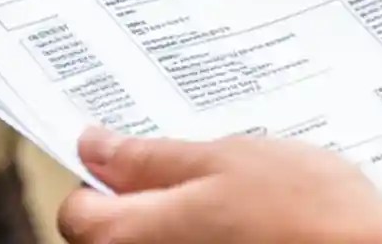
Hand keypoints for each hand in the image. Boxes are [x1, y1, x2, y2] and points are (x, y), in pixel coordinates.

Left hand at [57, 128, 381, 243]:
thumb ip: (149, 159)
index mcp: (131, 240)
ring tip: (241, 200)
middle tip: (200, 172)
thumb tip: (95, 146)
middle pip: (116, 237)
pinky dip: (220, 237)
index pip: (78, 213)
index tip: (135, 158)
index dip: (102, 179)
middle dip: (148, 201)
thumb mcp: (221, 160)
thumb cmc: (303, 211)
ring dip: (188, 222)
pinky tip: (259, 226)